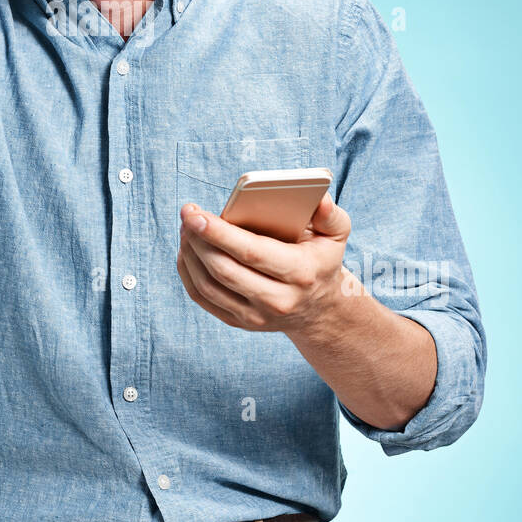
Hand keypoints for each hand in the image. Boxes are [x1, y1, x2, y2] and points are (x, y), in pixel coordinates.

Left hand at [176, 193, 351, 333]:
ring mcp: (256, 316)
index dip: (219, 233)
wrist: (319, 308)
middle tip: (186, 214)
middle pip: (224, 270)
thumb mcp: (336, 235)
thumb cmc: (321, 259)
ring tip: (186, 228)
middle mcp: (278, 300)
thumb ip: (330, 215)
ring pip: (208, 286)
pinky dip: (188, 272)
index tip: (195, 214)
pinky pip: (202, 298)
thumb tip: (318, 198)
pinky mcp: (239, 322)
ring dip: (190, 254)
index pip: (252, 252)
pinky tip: (187, 249)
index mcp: (300, 273)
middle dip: (198, 240)